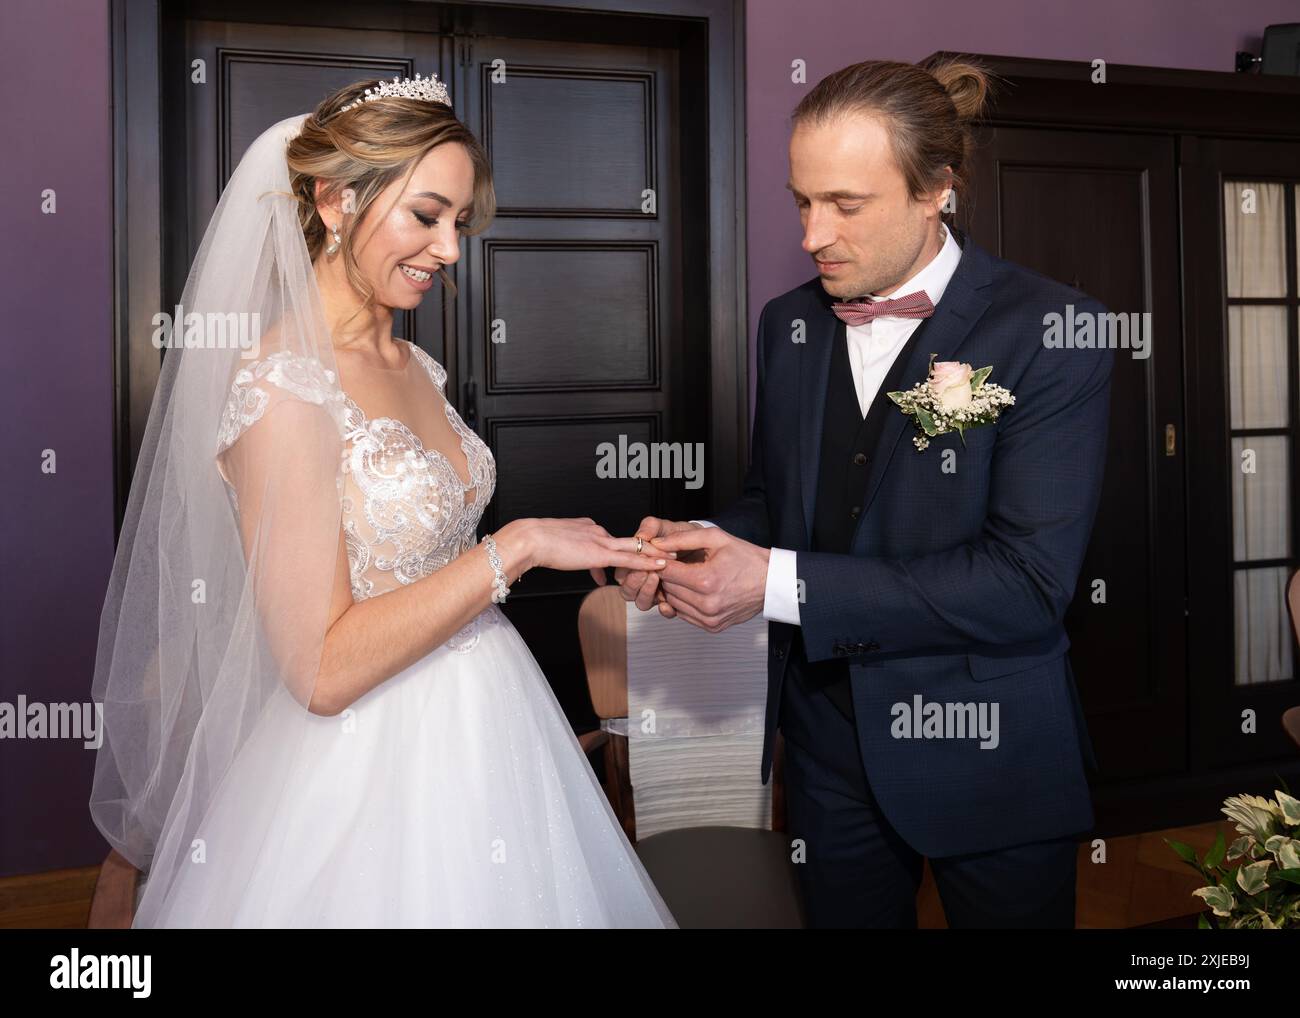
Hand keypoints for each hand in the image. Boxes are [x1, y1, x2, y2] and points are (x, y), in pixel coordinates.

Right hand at [502, 517, 668, 586]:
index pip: (613, 540)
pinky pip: (629, 558)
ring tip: (674, 557)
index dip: (628, 549)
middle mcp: (598, 530)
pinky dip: (647, 562)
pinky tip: (661, 566)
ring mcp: (601, 540)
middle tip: (670, 550)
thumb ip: (585, 564)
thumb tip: (599, 577)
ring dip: (655, 553)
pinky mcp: (600, 553)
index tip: (642, 554)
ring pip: (635, 547)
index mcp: (589, 528)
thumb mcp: (563, 553)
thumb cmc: (538, 545)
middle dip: (650, 546)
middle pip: (631, 539)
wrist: (531, 540)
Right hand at [614, 517, 703, 615]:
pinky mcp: (672, 602)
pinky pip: (663, 611)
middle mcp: (643, 580)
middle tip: (648, 570)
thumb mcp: (667, 527)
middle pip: (627, 591)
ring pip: (642, 602)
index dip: (629, 565)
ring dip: (646, 592)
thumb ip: (652, 526)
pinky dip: (664, 609)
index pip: (622, 570)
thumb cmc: (682, 534)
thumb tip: (641, 535)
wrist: (705, 545)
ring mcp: (656, 592)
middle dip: (635, 581)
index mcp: (636, 562)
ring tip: (657, 577)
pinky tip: (668, 602)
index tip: (643, 557)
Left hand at [649, 525, 769, 632]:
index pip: (666, 572)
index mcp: (706, 581)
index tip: (666, 555)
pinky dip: (684, 603)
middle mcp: (707, 604)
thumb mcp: (716, 538)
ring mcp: (709, 619)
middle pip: (668, 588)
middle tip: (677, 564)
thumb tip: (656, 544)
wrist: (770, 582)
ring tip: (687, 576)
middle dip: (668, 575)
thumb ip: (683, 539)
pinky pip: (685, 615)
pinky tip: (695, 590)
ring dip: (675, 590)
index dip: (662, 561)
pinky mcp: (712, 626)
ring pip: (673, 603)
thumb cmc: (746, 558)